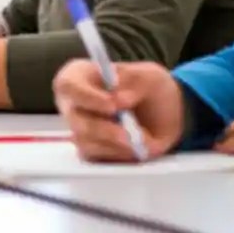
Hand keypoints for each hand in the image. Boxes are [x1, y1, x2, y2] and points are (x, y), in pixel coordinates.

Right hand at [53, 60, 183, 161]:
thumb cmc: (148, 88)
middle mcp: (74, 103)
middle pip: (74, 118)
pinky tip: (134, 147)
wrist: (164, 113)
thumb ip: (134, 82)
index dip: (87, 97)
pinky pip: (96, 156)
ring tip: (139, 139)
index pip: (69, 85)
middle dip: (104, 129)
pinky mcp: (90, 149)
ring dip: (115, 143)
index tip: (112, 106)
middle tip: (130, 135)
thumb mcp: (148, 76)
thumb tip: (119, 99)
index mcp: (79, 77)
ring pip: (85, 141)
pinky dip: (118, 154)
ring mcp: (79, 128)